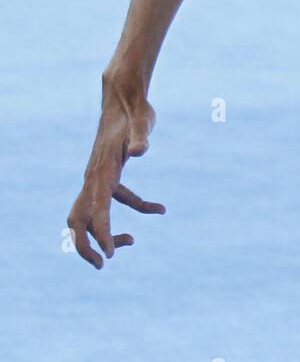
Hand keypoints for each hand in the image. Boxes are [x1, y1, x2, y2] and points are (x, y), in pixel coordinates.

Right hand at [67, 75, 165, 268]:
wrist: (125, 98)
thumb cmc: (135, 111)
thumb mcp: (142, 123)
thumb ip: (141, 137)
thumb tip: (141, 151)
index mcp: (102, 172)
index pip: (96, 210)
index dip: (102, 233)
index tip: (109, 254)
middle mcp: (94, 178)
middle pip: (78, 220)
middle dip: (86, 245)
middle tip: (104, 262)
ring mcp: (98, 177)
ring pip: (89, 215)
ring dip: (102, 233)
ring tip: (130, 240)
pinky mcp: (108, 174)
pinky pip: (113, 200)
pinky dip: (134, 207)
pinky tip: (159, 209)